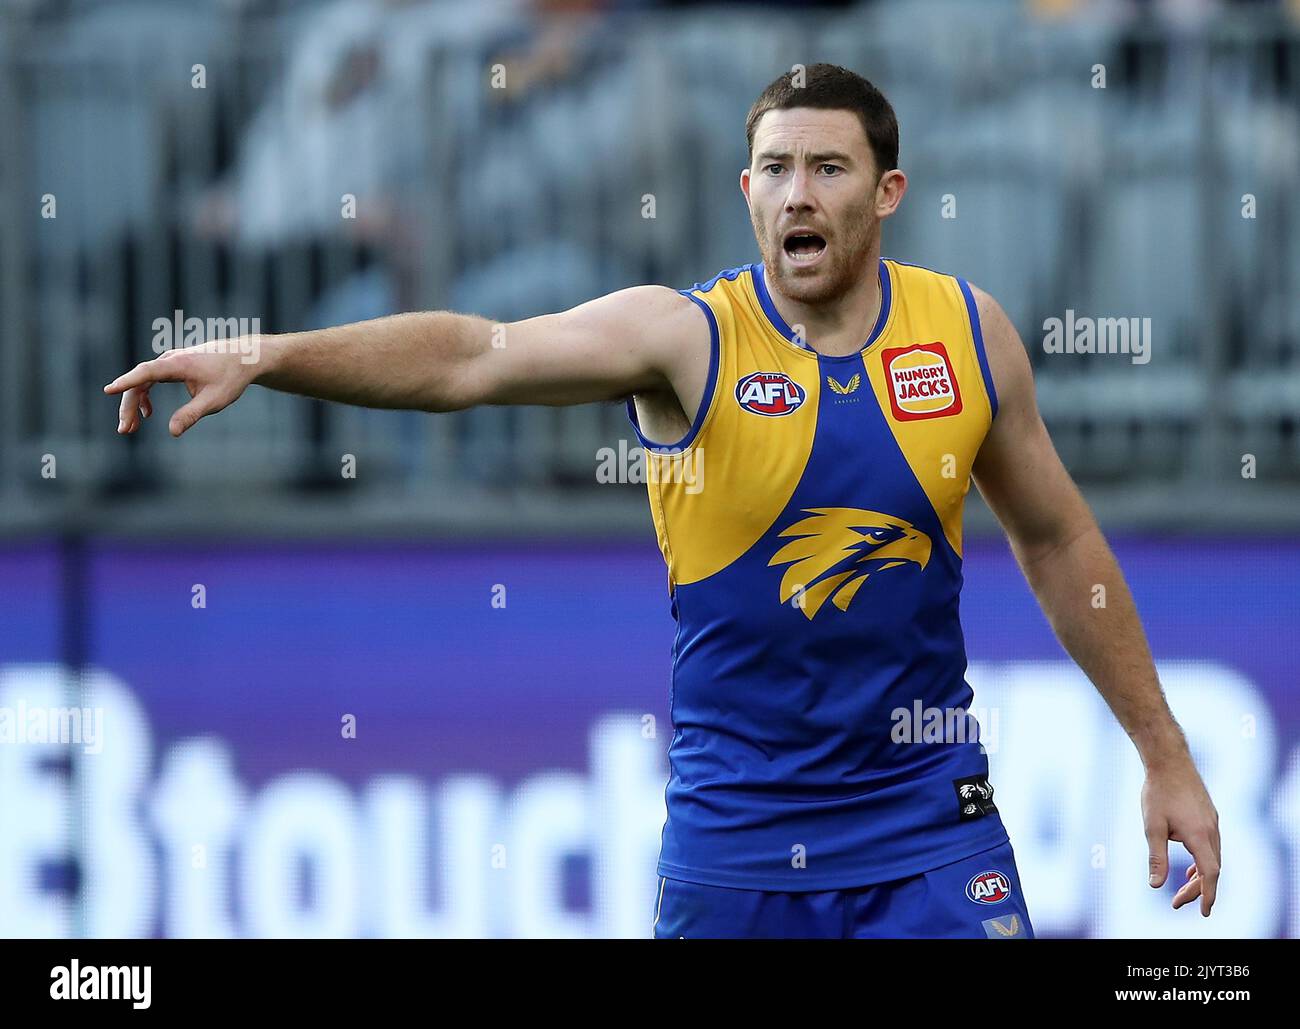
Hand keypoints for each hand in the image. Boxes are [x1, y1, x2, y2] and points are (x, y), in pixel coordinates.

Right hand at [104, 338, 262, 436]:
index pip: (146, 372)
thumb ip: (192, 415)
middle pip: (140, 381)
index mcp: (177, 364)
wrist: (244, 358)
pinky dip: (146, 396)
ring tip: (130, 427)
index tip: (108, 389)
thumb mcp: (214, 400)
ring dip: (135, 403)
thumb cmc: (231, 378)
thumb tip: (172, 431)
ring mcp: (170, 361)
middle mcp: (170, 359)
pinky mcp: (174, 366)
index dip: (126, 382)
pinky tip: (147, 413)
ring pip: (144, 381)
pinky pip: (152, 380)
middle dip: (129, 406)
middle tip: (124, 430)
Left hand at [1142, 753, 1220, 915]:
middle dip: (1197, 889)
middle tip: (1177, 902)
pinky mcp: (1208, 816)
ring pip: (1213, 857)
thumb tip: (1155, 885)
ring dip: (1201, 876)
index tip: (1203, 912)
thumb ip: (1156, 857)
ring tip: (1185, 889)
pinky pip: (1211, 846)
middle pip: (1212, 869)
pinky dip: (1203, 861)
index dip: (1207, 895)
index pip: (1210, 874)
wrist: (1169, 761)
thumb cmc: (1158, 792)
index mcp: (1200, 835)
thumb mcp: (1152, 827)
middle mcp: (1212, 830)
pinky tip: (1192, 868)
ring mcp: (1213, 822)